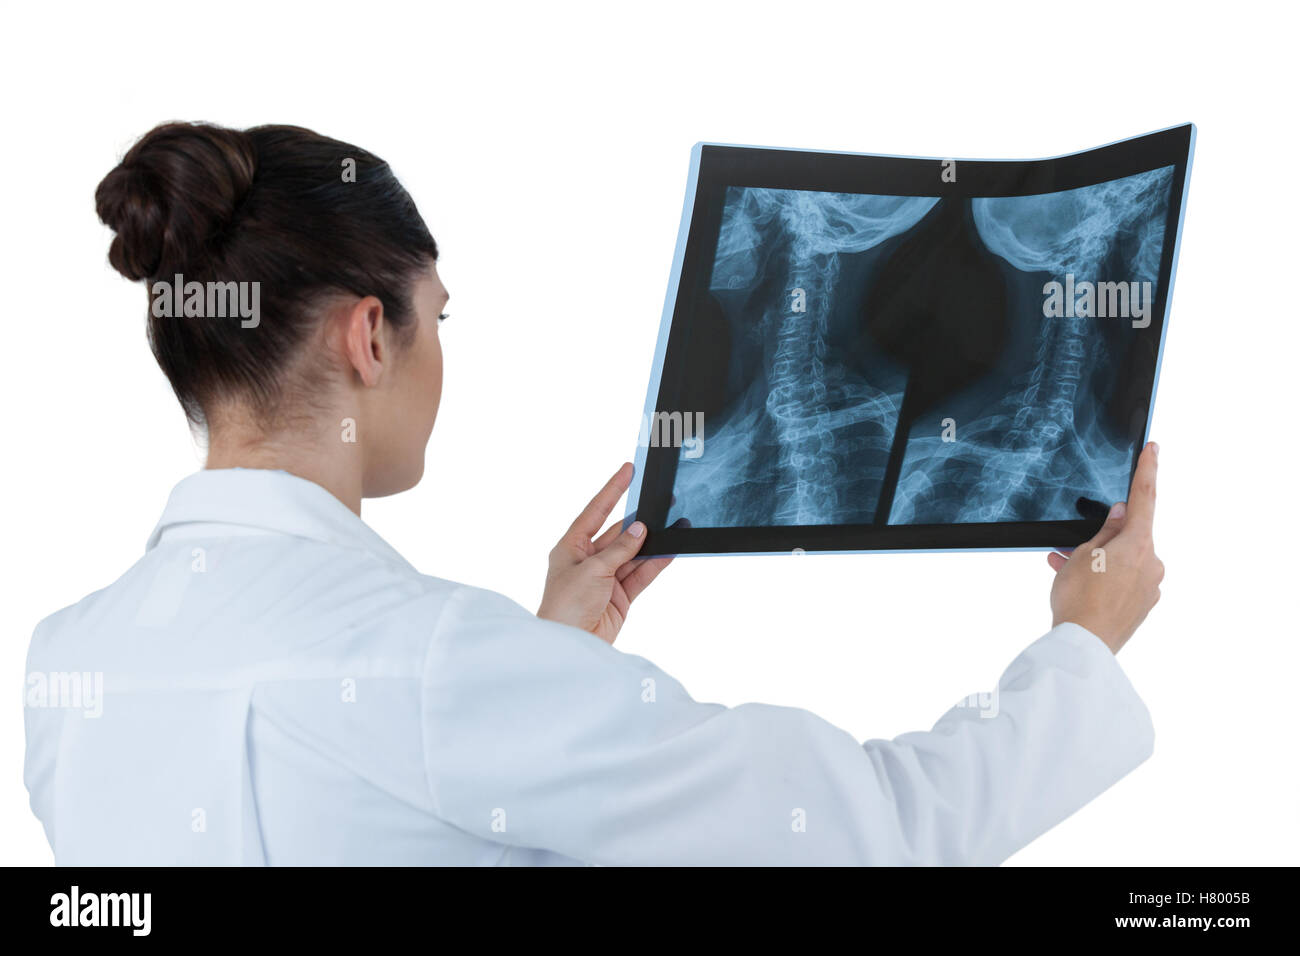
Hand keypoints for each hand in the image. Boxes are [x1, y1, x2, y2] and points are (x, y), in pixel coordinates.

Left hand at [537, 463, 672, 643]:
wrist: (569, 646)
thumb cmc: (565, 607)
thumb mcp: (592, 571)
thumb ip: (619, 549)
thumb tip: (640, 529)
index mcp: (571, 547)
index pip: (595, 511)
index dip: (612, 490)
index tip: (628, 470)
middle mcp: (588, 560)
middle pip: (618, 533)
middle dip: (639, 520)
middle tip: (661, 501)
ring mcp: (605, 578)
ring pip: (633, 554)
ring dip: (651, 542)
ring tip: (673, 525)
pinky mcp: (620, 596)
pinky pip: (641, 574)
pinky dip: (656, 564)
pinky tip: (670, 551)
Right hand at [1047, 441, 1164, 653]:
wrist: (1084, 648)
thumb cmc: (1080, 600)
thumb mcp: (1083, 555)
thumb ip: (1105, 531)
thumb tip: (1122, 514)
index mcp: (1139, 545)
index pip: (1145, 498)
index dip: (1148, 470)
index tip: (1154, 449)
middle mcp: (1152, 565)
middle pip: (1128, 537)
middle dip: (1101, 537)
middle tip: (1072, 546)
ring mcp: (1149, 588)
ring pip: (1120, 561)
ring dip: (1096, 560)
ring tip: (1063, 567)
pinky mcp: (1140, 608)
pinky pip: (1121, 582)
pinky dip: (1101, 578)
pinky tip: (1074, 582)